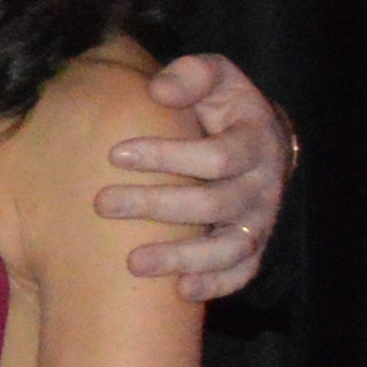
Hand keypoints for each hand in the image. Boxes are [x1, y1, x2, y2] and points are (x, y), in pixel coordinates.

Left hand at [98, 49, 291, 301]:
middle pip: (215, 204)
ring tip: (133, 264)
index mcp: (256, 143)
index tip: (116, 154)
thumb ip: (193, 75)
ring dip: (182, 257)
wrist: (259, 140)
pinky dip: (215, 285)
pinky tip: (180, 291)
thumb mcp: (216, 77)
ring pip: (229, 248)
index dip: (168, 156)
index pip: (217, 156)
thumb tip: (158, 90)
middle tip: (103, 203)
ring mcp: (260, 221)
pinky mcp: (254, 247)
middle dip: (157, 205)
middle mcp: (263, 187)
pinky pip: (241, 273)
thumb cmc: (223, 106)